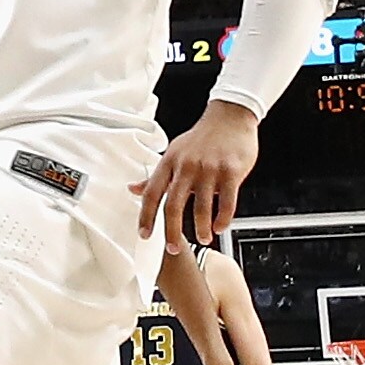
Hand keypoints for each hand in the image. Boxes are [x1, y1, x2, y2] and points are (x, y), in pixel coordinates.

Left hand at [136, 99, 261, 244]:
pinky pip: (227, 201)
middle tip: (172, 248)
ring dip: (201, 228)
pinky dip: (223, 218)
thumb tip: (133, 189)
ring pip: (201, 207)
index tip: (144, 234)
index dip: (145, 215)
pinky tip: (221, 227)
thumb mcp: (173, 153)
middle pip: (173, 205)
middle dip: (171, 231)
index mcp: (169, 162)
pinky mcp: (231, 171)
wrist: (229, 116)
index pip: (151, 193)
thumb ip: (156, 175)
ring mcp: (208, 169)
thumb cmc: (201, 138)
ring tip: (203, 238)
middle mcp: (186, 166)